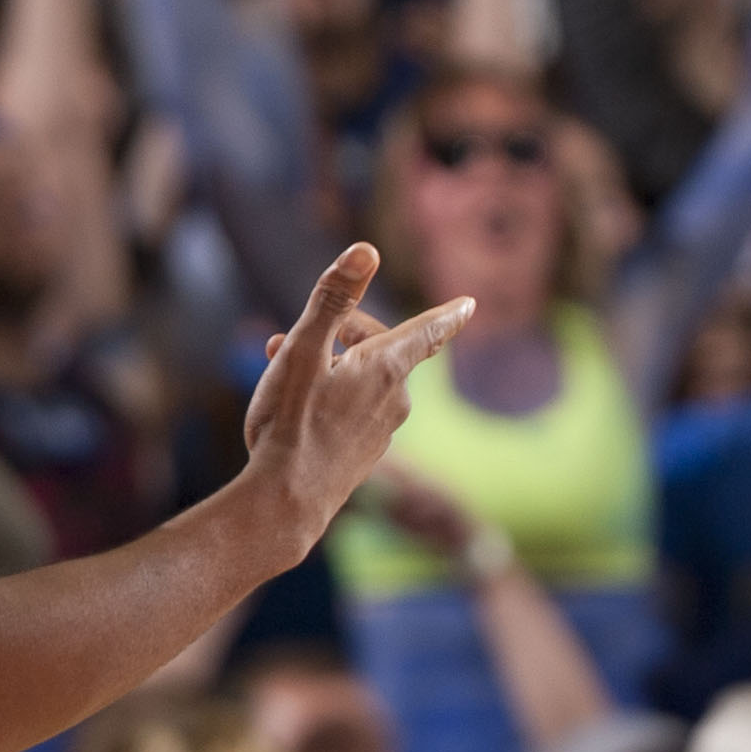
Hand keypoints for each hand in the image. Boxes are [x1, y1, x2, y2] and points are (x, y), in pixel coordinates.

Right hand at [237, 243, 473, 542]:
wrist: (286, 501)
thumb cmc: (291, 422)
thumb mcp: (303, 350)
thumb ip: (334, 299)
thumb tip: (366, 250)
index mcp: (387, 367)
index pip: (427, 330)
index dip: (445, 313)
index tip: (468, 305)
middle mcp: (396, 398)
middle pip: (382, 350)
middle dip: (344, 335)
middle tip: (292, 338)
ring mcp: (384, 430)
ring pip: (363, 381)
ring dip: (330, 368)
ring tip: (282, 372)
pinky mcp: (366, 454)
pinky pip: (355, 412)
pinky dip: (331, 399)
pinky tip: (297, 411)